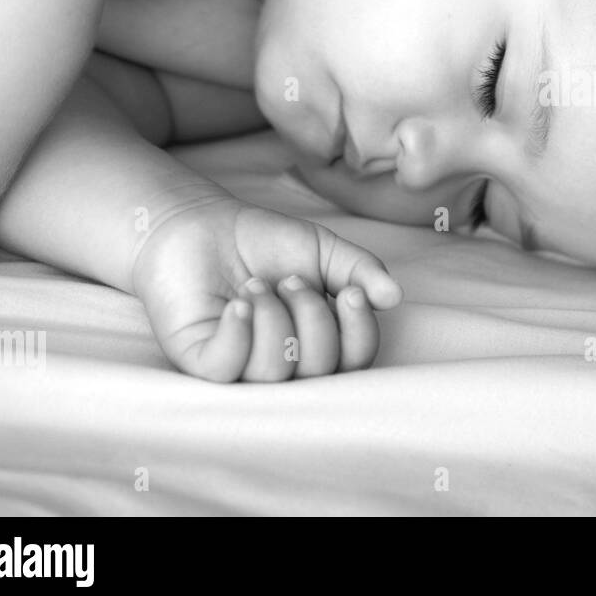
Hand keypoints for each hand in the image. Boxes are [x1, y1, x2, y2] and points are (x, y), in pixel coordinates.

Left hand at [130, 193, 401, 381]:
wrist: (202, 224)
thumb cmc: (263, 242)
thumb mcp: (324, 250)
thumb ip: (361, 269)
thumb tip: (394, 295)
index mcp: (320, 339)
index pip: (355, 359)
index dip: (359, 332)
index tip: (352, 292)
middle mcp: (284, 361)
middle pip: (319, 369)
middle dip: (311, 316)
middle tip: (290, 280)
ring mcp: (242, 365)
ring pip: (274, 371)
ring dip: (272, 318)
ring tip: (254, 285)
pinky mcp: (200, 360)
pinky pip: (228, 368)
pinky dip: (239, 333)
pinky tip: (237, 304)